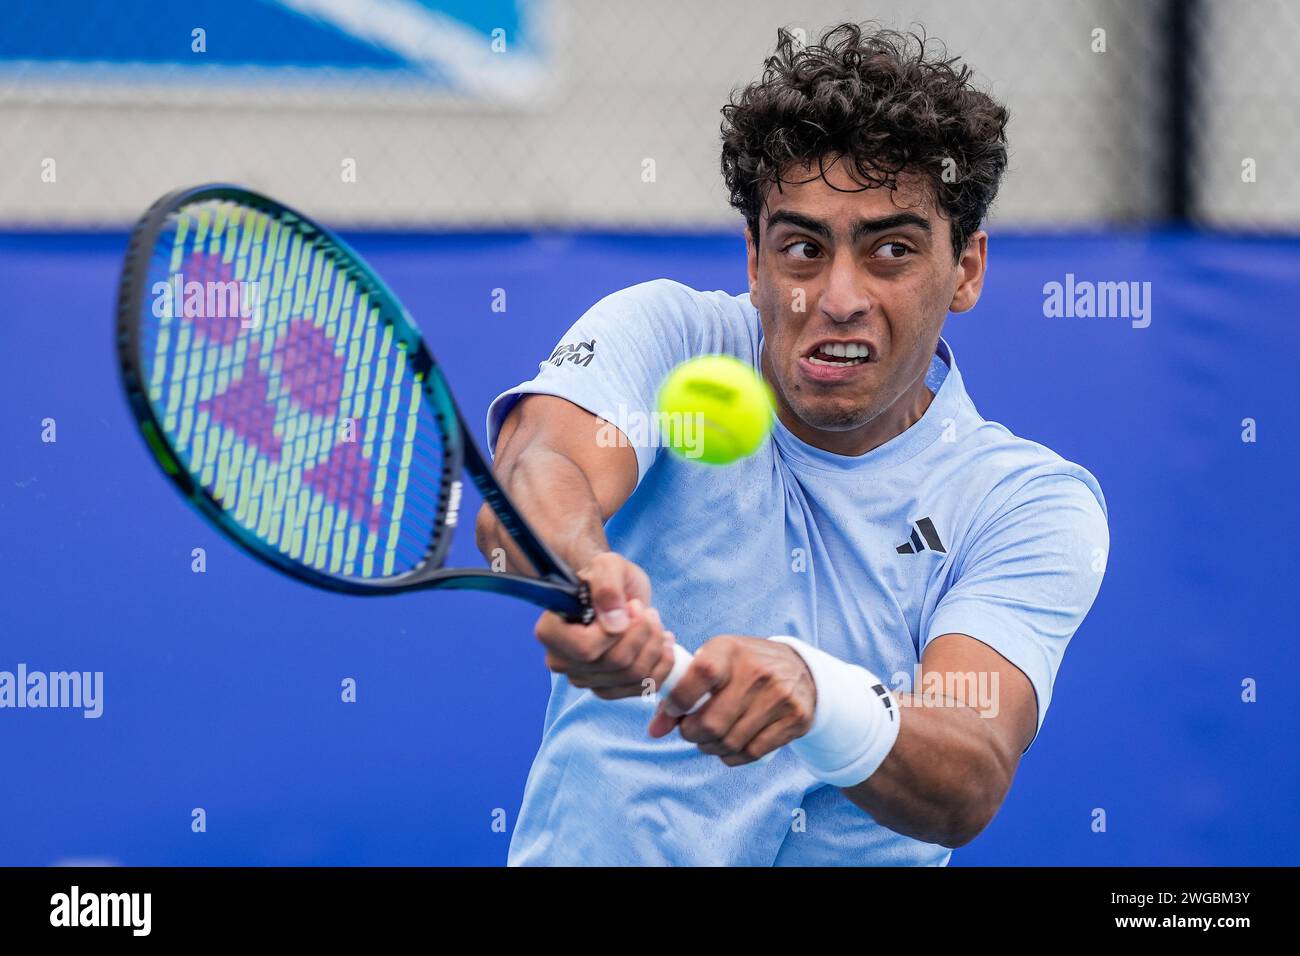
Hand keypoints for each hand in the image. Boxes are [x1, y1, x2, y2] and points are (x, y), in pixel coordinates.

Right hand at [533, 552, 675, 699]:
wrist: (614, 593)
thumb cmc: (605, 577)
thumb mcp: (607, 566)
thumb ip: (607, 587)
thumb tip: (616, 623)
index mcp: (550, 632)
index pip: (586, 648)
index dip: (618, 631)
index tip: (631, 605)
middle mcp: (562, 662)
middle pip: (615, 663)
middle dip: (644, 633)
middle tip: (647, 611)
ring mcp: (584, 679)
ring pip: (632, 676)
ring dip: (655, 646)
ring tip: (656, 623)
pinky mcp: (607, 689)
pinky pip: (643, 687)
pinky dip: (662, 664)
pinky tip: (663, 643)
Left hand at [648, 635, 816, 765]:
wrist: (800, 668)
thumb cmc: (743, 667)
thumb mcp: (714, 663)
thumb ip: (681, 692)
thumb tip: (655, 732)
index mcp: (731, 650)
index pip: (701, 674)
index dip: (680, 700)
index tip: (674, 711)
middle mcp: (758, 672)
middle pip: (712, 722)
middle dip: (691, 734)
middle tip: (690, 731)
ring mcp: (779, 697)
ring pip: (729, 742)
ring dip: (710, 748)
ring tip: (709, 739)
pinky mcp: (794, 719)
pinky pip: (752, 752)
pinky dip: (732, 757)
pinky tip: (729, 747)